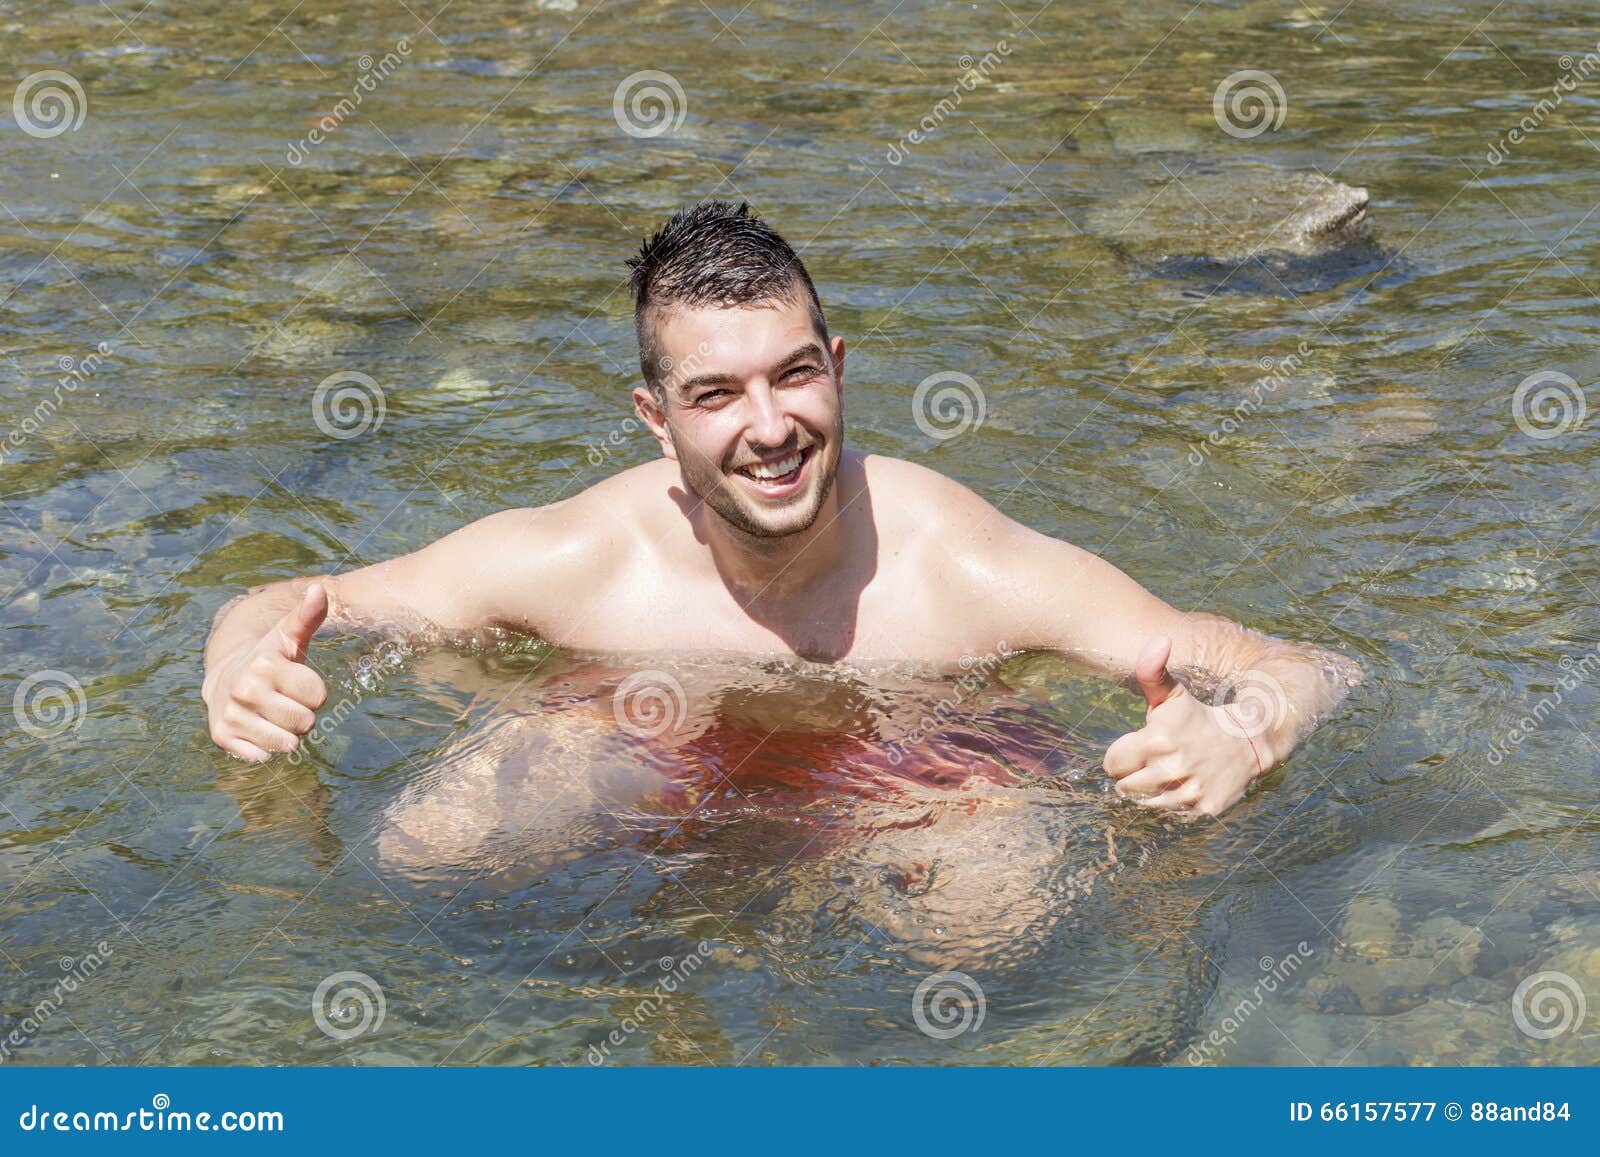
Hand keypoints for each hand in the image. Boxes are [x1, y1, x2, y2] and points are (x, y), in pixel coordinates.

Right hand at [204, 584, 328, 761]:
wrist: (224, 677)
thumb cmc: (268, 659)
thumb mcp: (287, 635)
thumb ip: (307, 616)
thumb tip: (320, 590)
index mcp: (264, 664)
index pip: (319, 697)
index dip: (314, 692)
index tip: (296, 682)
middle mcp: (243, 689)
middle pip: (306, 723)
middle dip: (303, 715)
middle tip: (285, 700)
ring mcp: (230, 715)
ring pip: (288, 744)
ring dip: (287, 733)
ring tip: (272, 713)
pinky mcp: (222, 738)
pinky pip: (263, 757)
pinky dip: (266, 748)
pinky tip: (257, 728)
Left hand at [1102, 636, 1269, 817]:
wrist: (1249, 740)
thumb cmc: (1198, 717)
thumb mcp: (1173, 695)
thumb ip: (1152, 671)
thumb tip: (1159, 639)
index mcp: (1157, 739)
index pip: (1112, 763)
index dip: (1121, 756)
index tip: (1138, 747)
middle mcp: (1173, 767)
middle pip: (1124, 787)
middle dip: (1133, 775)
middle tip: (1153, 762)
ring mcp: (1191, 791)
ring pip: (1146, 803)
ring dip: (1151, 791)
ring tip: (1167, 773)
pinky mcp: (1205, 809)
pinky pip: (1171, 815)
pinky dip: (1173, 804)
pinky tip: (1185, 785)